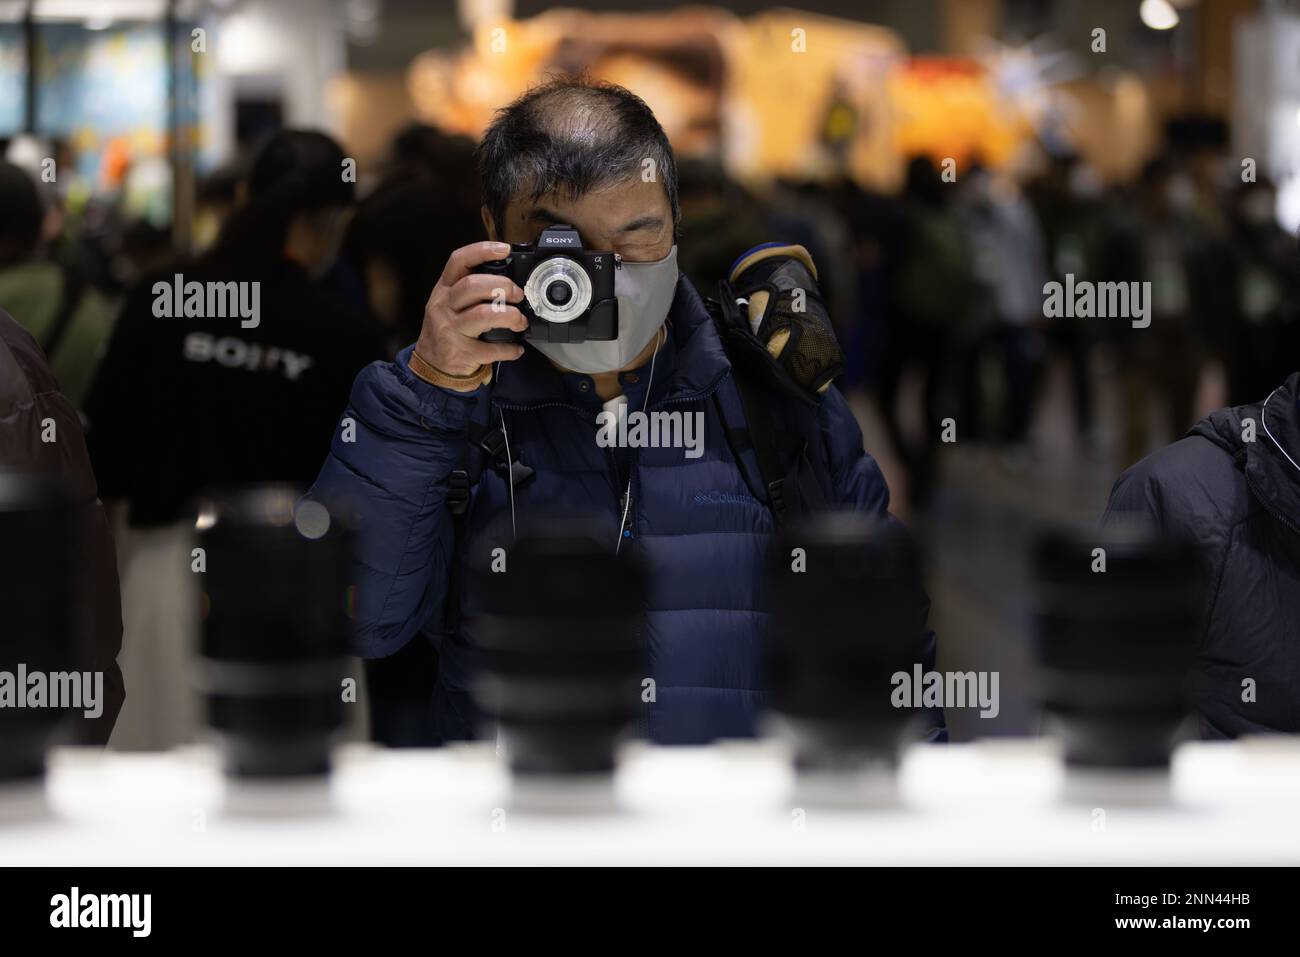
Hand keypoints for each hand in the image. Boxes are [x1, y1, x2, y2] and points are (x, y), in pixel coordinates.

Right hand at [413, 241, 528, 376]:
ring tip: (520, 321)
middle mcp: (444, 306)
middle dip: (502, 286)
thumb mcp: (450, 303)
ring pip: (483, 314)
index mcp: (444, 289)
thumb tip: (508, 280)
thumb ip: (470, 288)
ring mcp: (450, 329)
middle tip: (518, 294)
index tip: (505, 249)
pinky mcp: (461, 352)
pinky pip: (490, 349)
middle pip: (472, 285)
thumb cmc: (447, 329)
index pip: (459, 261)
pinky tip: (516, 348)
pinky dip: (509, 348)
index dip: (482, 251)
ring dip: (510, 315)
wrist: (432, 363)